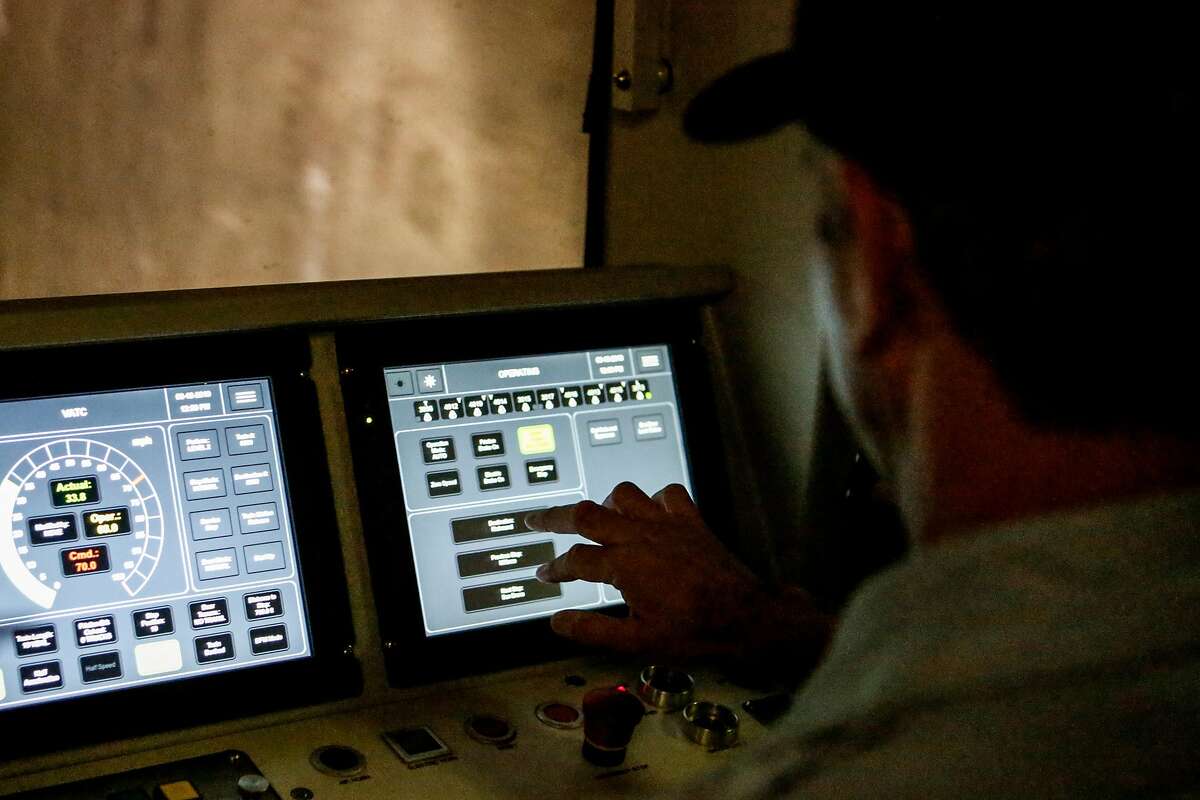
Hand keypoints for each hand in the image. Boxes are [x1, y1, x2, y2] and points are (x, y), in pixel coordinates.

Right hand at [526, 482, 832, 663]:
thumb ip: (593, 630)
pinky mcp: (690, 520)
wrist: (745, 615)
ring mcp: (666, 523)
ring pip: (624, 495)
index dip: (554, 568)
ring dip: (606, 504)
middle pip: (586, 514)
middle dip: (555, 517)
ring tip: (598, 518)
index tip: (543, 575)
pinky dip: (654, 499)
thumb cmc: (692, 631)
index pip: (575, 560)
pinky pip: (667, 494)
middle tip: (536, 519)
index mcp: (623, 565)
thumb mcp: (638, 641)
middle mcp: (640, 536)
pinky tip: (650, 514)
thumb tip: (556, 622)